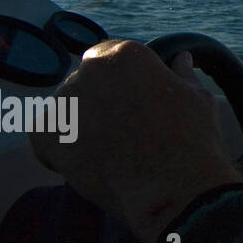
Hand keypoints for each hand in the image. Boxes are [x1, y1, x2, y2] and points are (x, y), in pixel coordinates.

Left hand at [30, 39, 242, 242]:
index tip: (135, 100)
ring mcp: (67, 104)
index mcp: (126, 54)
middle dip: (100, 100)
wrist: (175, 187)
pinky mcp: (48, 138)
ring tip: (110, 148)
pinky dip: (58, 146)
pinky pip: (44, 135)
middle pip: (86, 81)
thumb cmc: (193, 140)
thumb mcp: (198, 97)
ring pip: (66, 108)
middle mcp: (90, 72)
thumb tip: (181, 59)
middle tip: (125, 128)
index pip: (108, 56)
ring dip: (81, 122)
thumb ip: (182, 75)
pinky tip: (87, 158)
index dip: (121, 80)